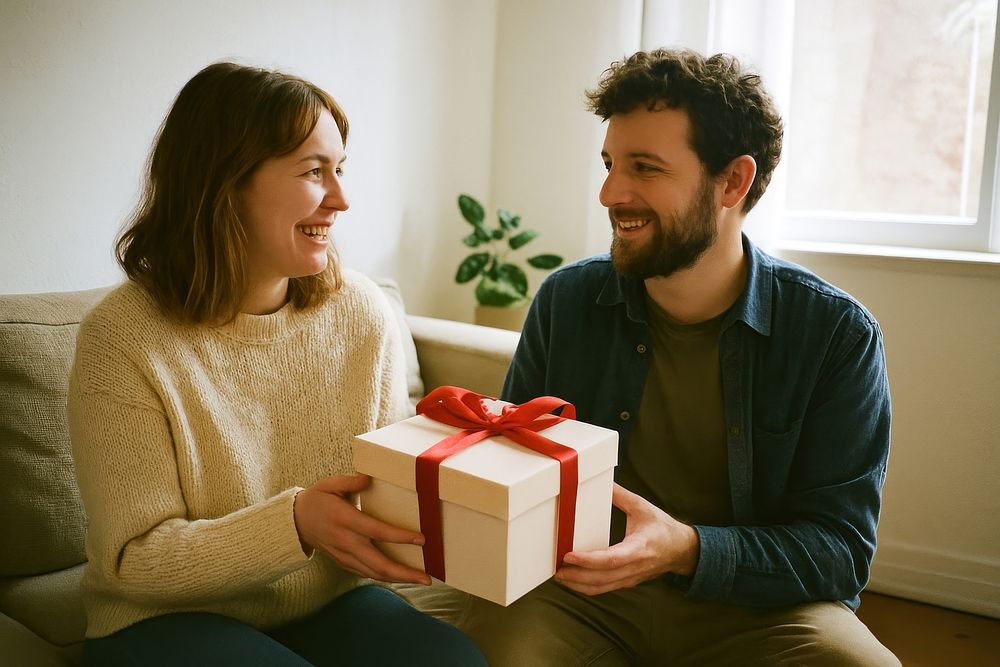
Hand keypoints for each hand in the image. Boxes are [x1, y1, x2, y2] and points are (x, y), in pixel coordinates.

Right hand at [293, 473, 431, 584]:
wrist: (295, 522)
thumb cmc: (317, 499)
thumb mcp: (330, 484)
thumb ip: (350, 482)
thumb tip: (369, 478)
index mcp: (346, 520)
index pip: (377, 531)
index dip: (400, 537)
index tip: (421, 539)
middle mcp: (346, 542)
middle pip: (379, 563)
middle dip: (405, 572)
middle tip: (428, 577)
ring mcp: (345, 556)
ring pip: (374, 573)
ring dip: (399, 578)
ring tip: (420, 579)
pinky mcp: (343, 563)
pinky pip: (366, 574)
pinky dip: (385, 577)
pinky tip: (401, 577)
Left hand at [553, 483, 699, 595]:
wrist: (682, 550)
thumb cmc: (663, 528)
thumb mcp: (643, 507)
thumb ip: (620, 496)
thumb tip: (601, 481)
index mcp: (639, 548)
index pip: (611, 559)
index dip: (589, 560)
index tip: (569, 555)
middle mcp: (634, 567)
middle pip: (601, 578)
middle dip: (576, 576)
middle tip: (555, 569)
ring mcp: (630, 577)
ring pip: (601, 587)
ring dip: (578, 585)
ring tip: (559, 576)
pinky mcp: (627, 582)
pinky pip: (604, 588)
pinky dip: (586, 587)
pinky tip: (573, 580)